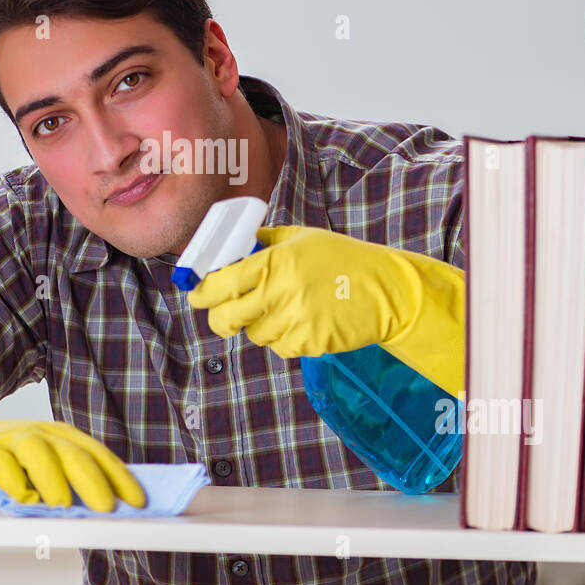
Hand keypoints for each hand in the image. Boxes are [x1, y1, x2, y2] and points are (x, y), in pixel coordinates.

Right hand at [0, 392, 146, 511]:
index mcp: (60, 436)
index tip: (137, 500)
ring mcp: (8, 439)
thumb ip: (70, 479)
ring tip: (64, 505)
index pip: (96, 453)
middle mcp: (38, 433)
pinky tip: (22, 498)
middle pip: (72, 452)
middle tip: (108, 507)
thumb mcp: (41, 464)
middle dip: (94, 480)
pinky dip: (11, 479)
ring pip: (37, 451)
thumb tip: (113, 505)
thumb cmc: (4, 459)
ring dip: (53, 478)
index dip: (118, 475)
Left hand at [186, 225, 465, 397]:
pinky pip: (279, 346)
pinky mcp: (308, 344)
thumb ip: (266, 243)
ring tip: (281, 309)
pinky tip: (302, 321)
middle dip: (219, 318)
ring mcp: (294, 322)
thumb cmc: (345, 259)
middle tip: (222, 314)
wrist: (387, 290)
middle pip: (226, 318)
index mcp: (275, 262)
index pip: (221, 283)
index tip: (196, 294)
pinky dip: (283, 338)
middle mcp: (280, 293)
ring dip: (258, 325)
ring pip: (253, 334)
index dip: (202, 292)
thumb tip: (233, 248)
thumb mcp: (303, 238)